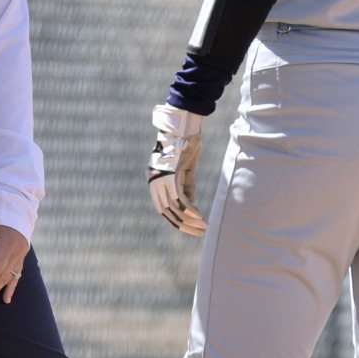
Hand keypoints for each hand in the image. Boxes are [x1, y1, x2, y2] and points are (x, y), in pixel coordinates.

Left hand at [147, 104, 205, 235]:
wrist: (184, 123)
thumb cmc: (185, 142)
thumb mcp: (185, 168)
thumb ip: (185, 185)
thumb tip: (189, 204)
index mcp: (154, 180)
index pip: (163, 208)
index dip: (176, 221)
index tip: (190, 228)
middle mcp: (154, 181)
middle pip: (167, 213)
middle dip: (184, 225)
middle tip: (200, 233)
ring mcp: (161, 179)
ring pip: (174, 209)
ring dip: (190, 220)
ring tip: (204, 227)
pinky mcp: (171, 176)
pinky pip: (181, 200)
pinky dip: (192, 211)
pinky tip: (202, 218)